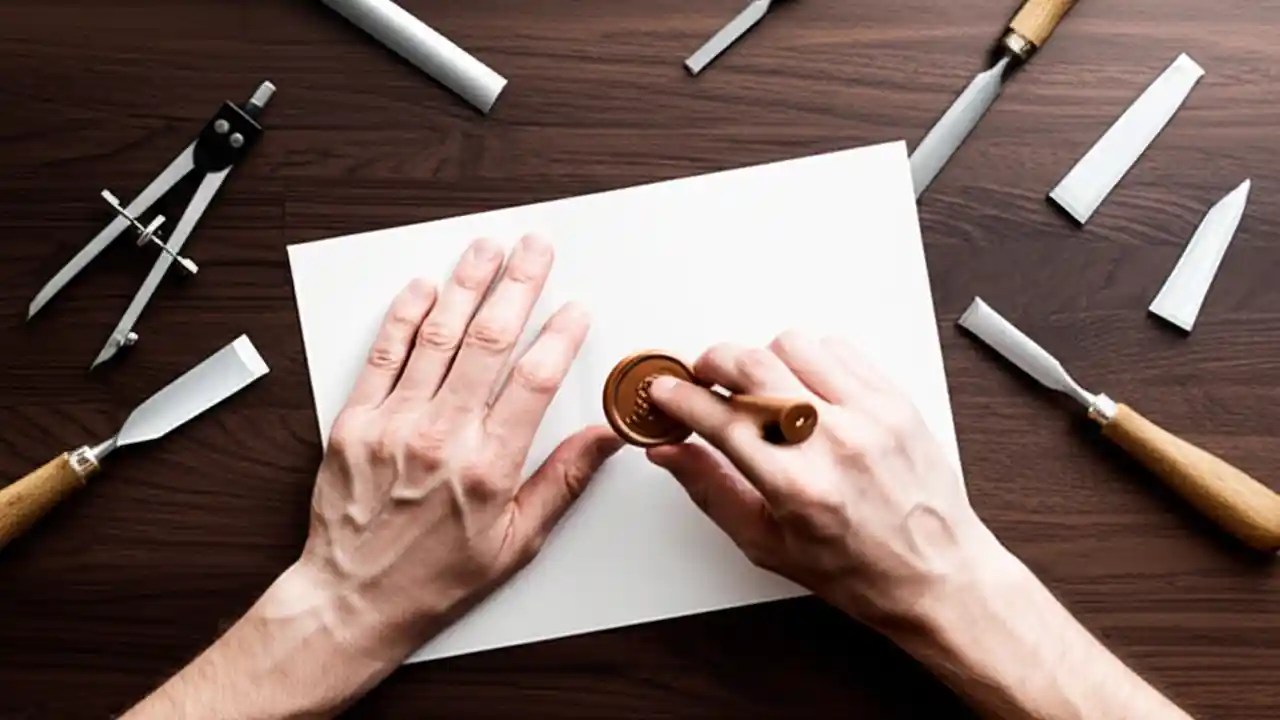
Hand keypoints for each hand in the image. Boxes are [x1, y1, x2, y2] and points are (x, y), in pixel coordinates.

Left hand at [277, 235, 621, 662]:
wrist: (352, 599)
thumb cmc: (435, 577)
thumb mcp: (516, 542)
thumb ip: (563, 481)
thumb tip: (605, 438)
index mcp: (488, 467)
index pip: (534, 380)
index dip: (559, 336)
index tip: (575, 309)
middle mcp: (441, 436)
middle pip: (489, 341)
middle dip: (518, 285)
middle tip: (535, 247)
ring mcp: (394, 424)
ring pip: (437, 336)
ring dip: (466, 285)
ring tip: (486, 248)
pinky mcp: (354, 422)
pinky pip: (383, 355)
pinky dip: (403, 316)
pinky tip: (424, 287)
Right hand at [645, 333, 994, 629]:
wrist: (939, 576)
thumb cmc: (861, 571)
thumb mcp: (768, 545)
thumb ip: (711, 490)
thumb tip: (671, 453)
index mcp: (798, 486)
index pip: (721, 418)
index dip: (681, 398)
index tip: (665, 390)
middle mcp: (835, 443)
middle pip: (753, 364)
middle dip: (714, 362)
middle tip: (703, 378)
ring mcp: (871, 416)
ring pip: (795, 344)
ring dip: (765, 357)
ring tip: (762, 386)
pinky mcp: (896, 401)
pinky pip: (841, 348)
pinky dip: (812, 358)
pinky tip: (807, 386)